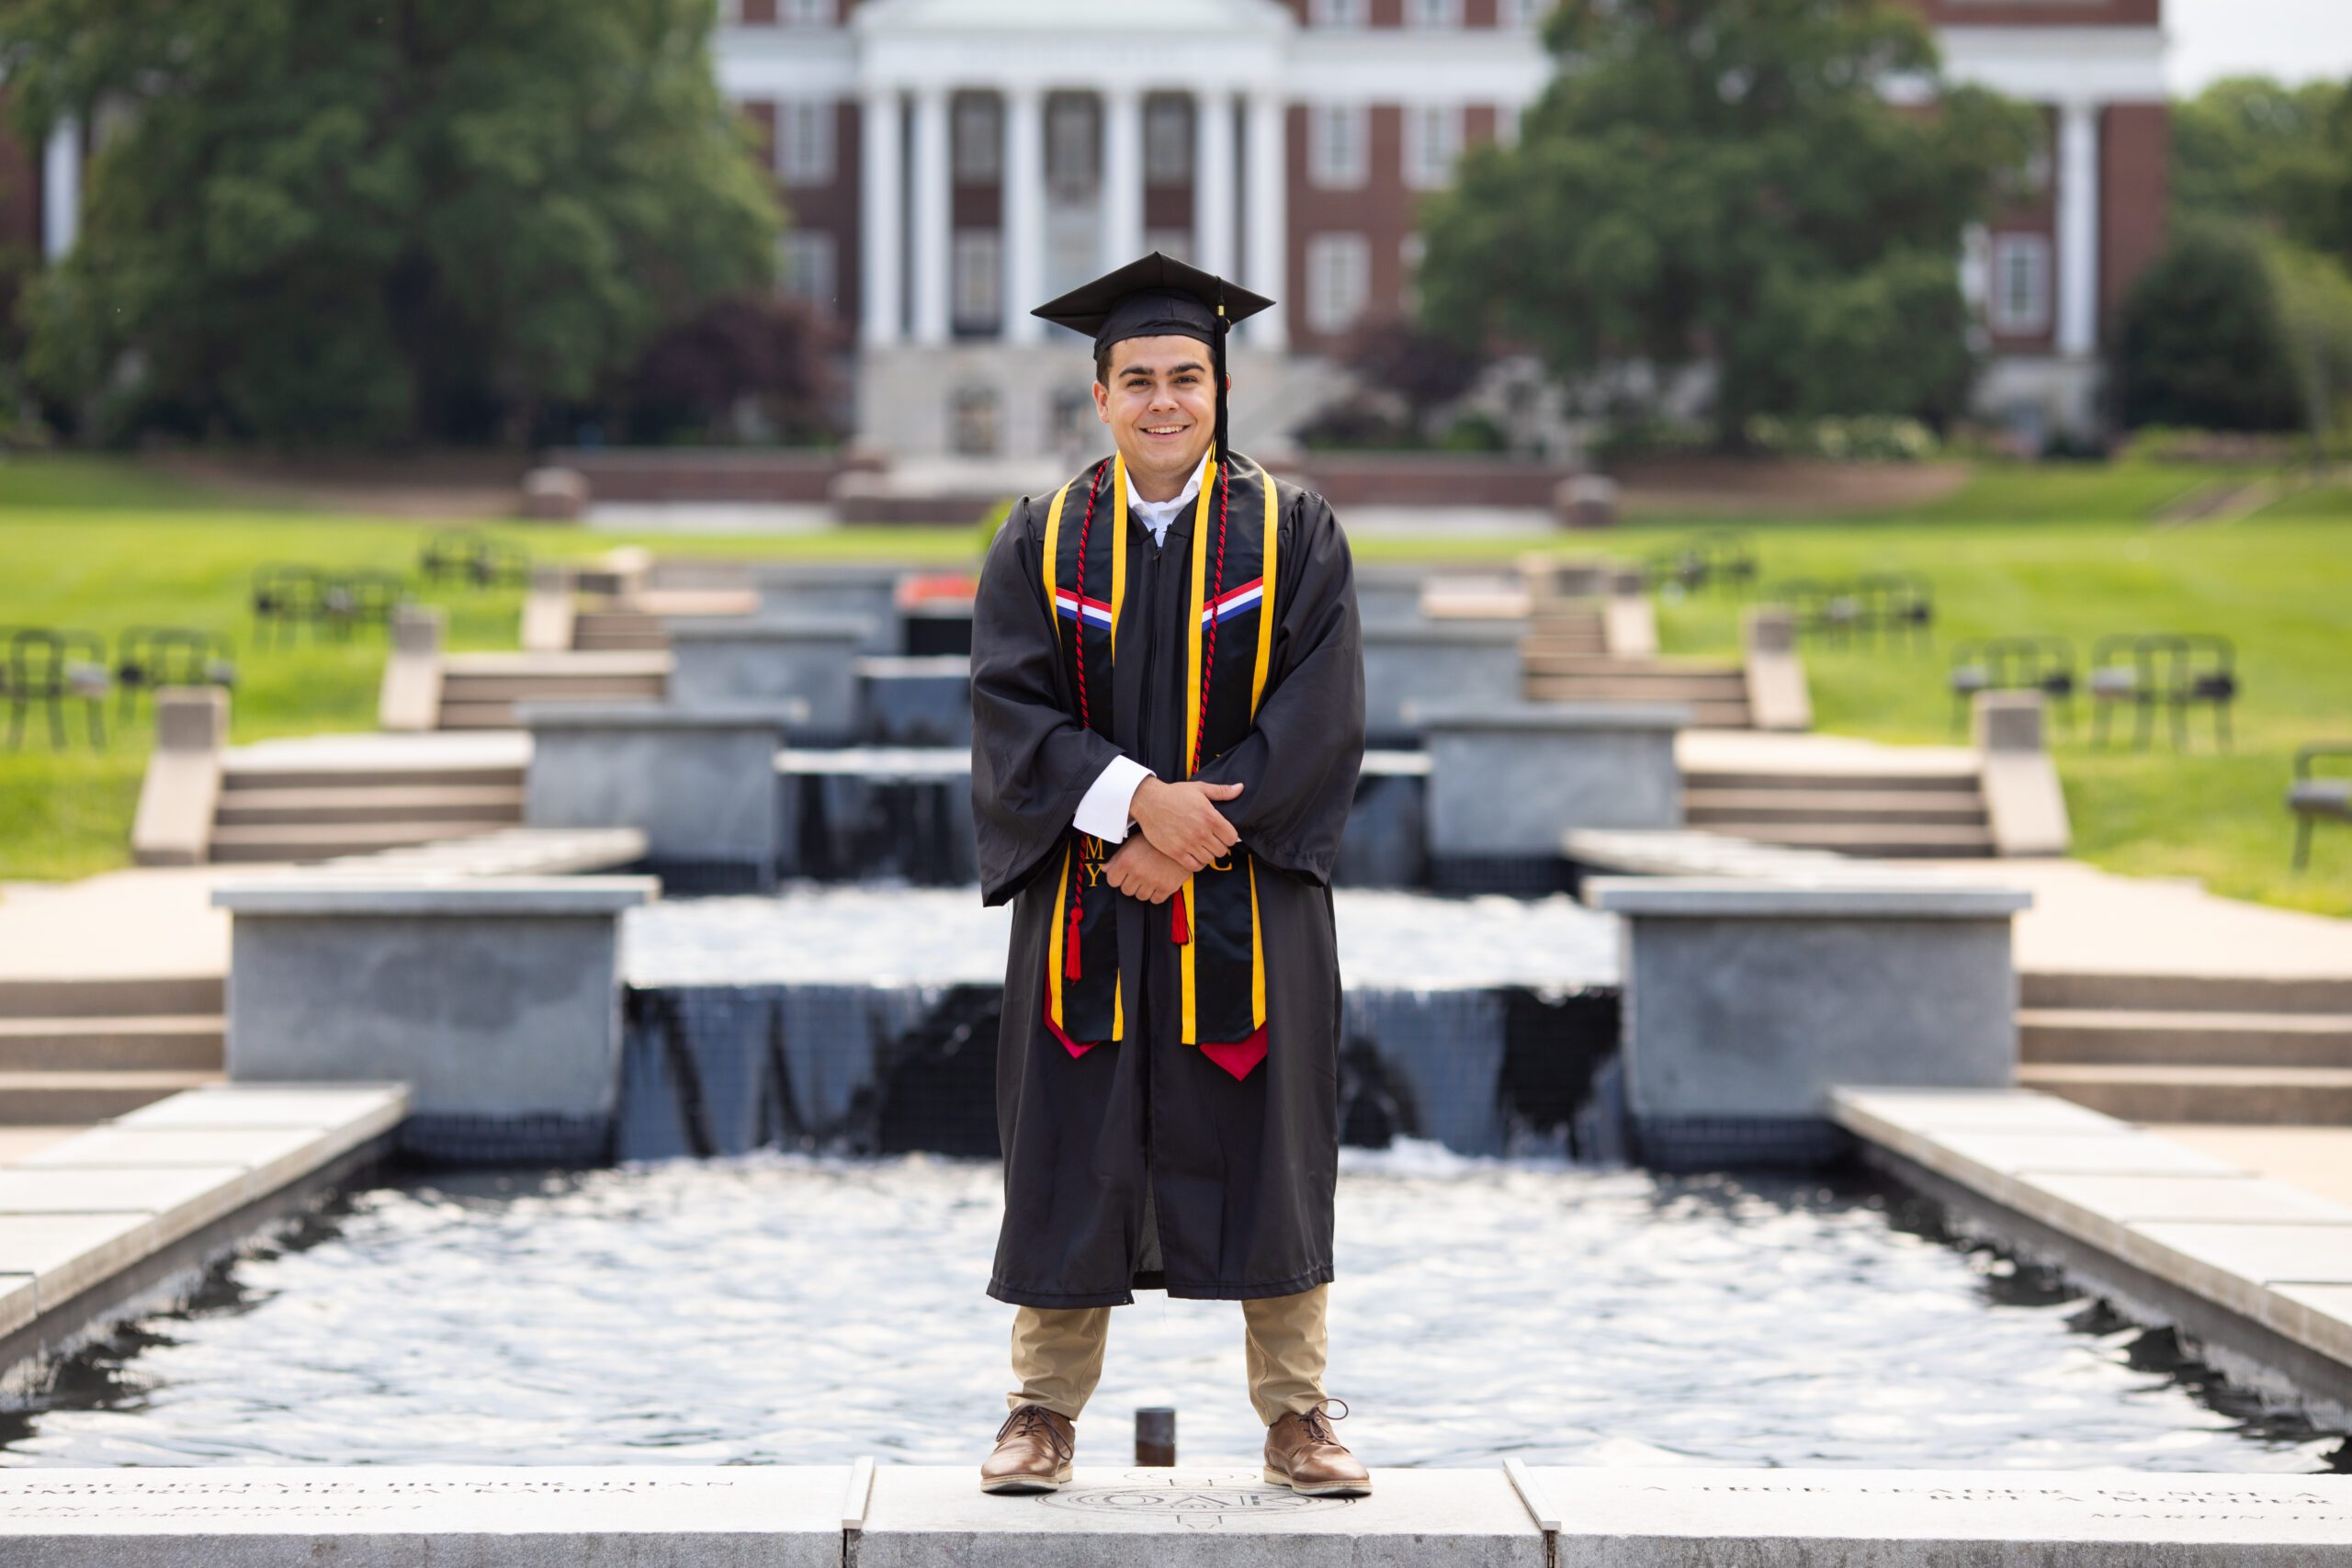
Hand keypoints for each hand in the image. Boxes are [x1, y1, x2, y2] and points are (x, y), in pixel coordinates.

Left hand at [1103, 836, 1188, 904]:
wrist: (1183, 839)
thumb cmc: (1155, 841)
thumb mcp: (1133, 843)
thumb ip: (1117, 858)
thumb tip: (1105, 869)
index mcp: (1127, 860)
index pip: (1112, 880)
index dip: (1117, 877)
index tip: (1124, 874)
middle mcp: (1138, 872)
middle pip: (1126, 890)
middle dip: (1131, 884)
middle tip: (1140, 874)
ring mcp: (1153, 881)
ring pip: (1140, 897)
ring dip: (1144, 889)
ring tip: (1151, 877)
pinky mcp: (1167, 887)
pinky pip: (1156, 900)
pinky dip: (1156, 894)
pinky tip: (1159, 882)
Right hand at [1128, 776, 1242, 872]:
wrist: (1149, 801)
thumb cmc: (1174, 794)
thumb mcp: (1200, 788)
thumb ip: (1222, 791)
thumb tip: (1240, 788)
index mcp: (1210, 817)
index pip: (1232, 838)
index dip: (1229, 836)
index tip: (1223, 834)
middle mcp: (1201, 832)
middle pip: (1222, 850)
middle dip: (1219, 845)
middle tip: (1211, 840)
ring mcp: (1188, 843)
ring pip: (1209, 859)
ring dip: (1208, 854)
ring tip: (1202, 847)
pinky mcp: (1176, 852)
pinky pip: (1194, 866)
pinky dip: (1197, 863)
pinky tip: (1194, 855)